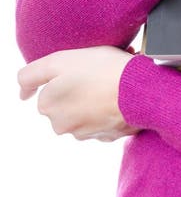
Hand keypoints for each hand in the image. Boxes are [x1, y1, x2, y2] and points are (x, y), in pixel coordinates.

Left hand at [17, 47, 139, 141]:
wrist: (142, 91)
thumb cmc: (103, 70)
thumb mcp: (60, 60)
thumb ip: (31, 75)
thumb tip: (21, 93)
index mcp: (49, 106)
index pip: (50, 86)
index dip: (67, 73)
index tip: (83, 67)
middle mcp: (63, 125)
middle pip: (68, 99)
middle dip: (81, 85)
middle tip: (101, 69)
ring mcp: (86, 133)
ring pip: (87, 109)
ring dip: (97, 95)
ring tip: (116, 78)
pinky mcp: (109, 136)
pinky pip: (104, 118)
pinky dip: (111, 107)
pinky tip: (123, 94)